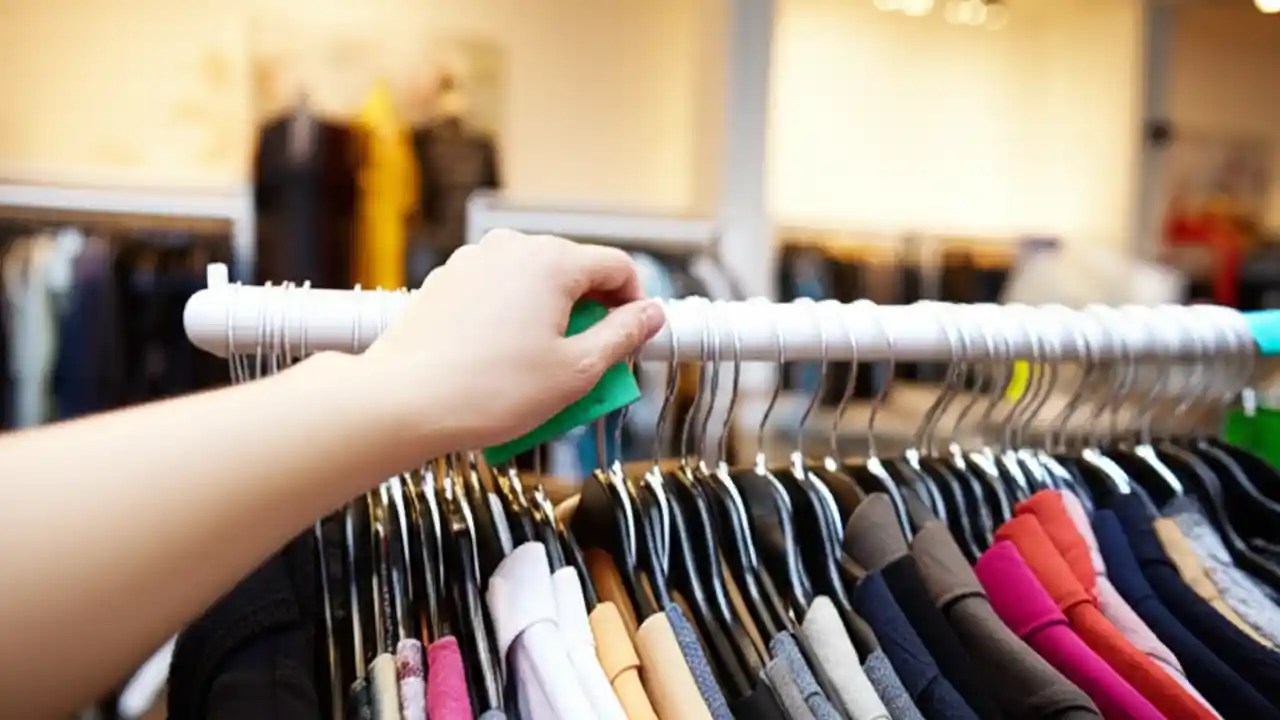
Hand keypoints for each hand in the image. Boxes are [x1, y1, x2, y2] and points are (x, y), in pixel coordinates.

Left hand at [361, 230, 664, 457]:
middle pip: (575, 274)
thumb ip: (623, 336)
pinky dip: (514, 323)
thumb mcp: (575, 371)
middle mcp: (513, 248)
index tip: (632, 342)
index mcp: (552, 262)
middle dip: (591, 317)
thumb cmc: (488, 391)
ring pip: (535, 286)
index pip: (618, 266)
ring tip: (542, 374)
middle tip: (590, 369)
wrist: (403, 401)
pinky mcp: (448, 282)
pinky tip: (503, 366)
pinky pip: (499, 295)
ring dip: (552, 322)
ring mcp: (475, 261)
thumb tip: (651, 314)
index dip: (636, 305)